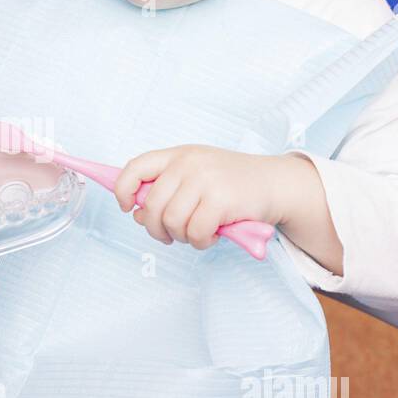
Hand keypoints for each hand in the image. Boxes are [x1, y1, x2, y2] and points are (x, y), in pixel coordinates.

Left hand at [113, 145, 289, 248]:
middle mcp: (188, 163)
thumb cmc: (231, 184)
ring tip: (196, 234)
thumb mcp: (195, 178)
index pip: (135, 167)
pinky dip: (201, 242)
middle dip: (156, 229)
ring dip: (182, 237)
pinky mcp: (220, 199)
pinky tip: (211, 236)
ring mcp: (204, 179)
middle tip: (171, 236)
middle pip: (151, 205)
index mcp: (178, 155)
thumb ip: (166, 192)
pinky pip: (195, 232)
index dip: (123, 190)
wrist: (274, 183)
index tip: (127, 207)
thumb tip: (137, 215)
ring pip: (172, 222)